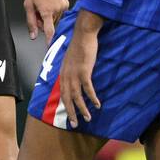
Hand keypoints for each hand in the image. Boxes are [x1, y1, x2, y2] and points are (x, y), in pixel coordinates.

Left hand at [24, 0, 67, 41]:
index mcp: (47, 11)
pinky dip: (54, 12)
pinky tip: (49, 3)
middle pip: (50, 25)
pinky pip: (60, 13)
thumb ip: (30, 22)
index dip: (50, 40)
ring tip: (43, 5)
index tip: (51, 47)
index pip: (50, 30)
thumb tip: (33, 35)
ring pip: (55, 20)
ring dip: (48, 17)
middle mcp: (57, 10)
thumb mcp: (28, 5)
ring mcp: (63, 7)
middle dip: (43, 22)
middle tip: (37, 12)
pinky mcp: (67, 4)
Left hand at [59, 14, 102, 128]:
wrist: (83, 34)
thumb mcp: (71, 60)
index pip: (62, 94)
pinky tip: (97, 105)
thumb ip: (71, 70)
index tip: (69, 117)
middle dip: (71, 113)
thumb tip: (74, 79)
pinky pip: (88, 88)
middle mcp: (66, 76)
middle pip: (67, 98)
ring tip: (88, 118)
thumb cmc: (80, 46)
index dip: (66, 107)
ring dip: (82, 109)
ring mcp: (74, 74)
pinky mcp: (84, 71)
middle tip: (75, 125)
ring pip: (77, 96)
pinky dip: (92, 98)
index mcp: (62, 74)